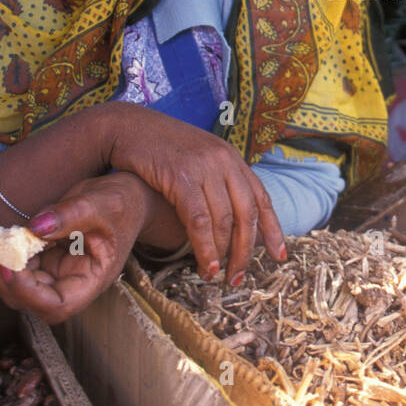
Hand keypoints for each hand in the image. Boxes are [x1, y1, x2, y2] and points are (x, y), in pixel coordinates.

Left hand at [0, 171, 149, 324]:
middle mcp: (71, 284)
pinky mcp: (44, 259)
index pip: (57, 305)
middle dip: (0, 274)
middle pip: (28, 298)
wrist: (127, 194)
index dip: (29, 293)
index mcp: (92, 280)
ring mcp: (55, 273)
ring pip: (16, 283)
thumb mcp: (102, 203)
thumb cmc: (123, 202)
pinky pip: (16, 262)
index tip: (9, 266)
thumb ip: (71, 215)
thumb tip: (35, 227)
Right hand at [103, 103, 286, 286]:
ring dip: (223, 254)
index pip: (261, 198)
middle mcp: (224, 161)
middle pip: (247, 214)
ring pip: (224, 221)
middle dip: (246, 251)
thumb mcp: (198, 159)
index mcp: (232, 158)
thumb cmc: (160, 149)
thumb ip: (217, 181)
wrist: (127, 127)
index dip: (272, 229)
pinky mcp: (181, 177)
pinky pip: (199, 220)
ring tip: (216, 276)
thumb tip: (230, 219)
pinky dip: (205, 247)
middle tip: (239, 278)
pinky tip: (205, 265)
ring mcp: (204, 168)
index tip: (279, 256)